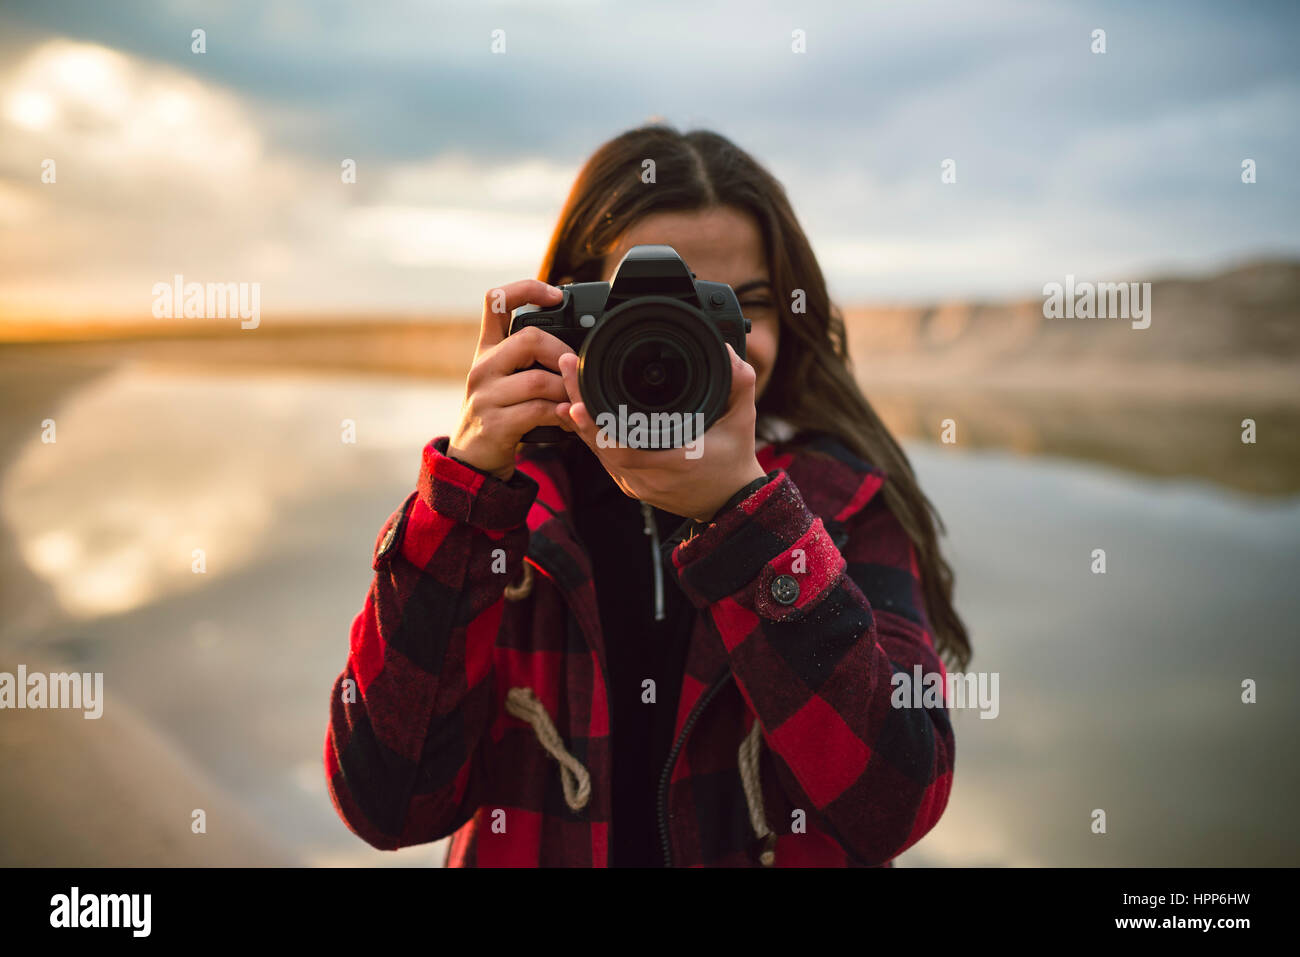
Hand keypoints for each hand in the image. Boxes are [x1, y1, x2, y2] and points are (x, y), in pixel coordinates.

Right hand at [447, 280, 576, 481]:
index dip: (527, 289)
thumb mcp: (508, 380)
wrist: (473, 459)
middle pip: (529, 338)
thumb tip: (574, 349)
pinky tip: (568, 419)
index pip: (496, 301)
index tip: (555, 295)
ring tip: (575, 401)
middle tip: (575, 371)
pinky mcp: (494, 423)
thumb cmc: (501, 414)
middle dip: (563, 353)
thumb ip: (531, 360)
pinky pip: (538, 410)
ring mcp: (485, 395)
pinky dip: (561, 414)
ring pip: (538, 379)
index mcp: (487, 349)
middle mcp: (483, 366)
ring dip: (567, 391)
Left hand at [555, 342, 766, 521]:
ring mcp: (637, 485)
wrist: (732, 501)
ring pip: (598, 451)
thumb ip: (739, 381)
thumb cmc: (735, 458)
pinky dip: (589, 434)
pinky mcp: (632, 486)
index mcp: (674, 461)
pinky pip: (604, 459)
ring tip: (567, 382)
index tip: (578, 399)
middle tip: (567, 368)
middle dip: (579, 405)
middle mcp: (650, 478)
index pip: (622, 447)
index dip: (596, 426)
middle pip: (601, 444)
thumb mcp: (743, 417)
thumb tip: (723, 349)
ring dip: (580, 418)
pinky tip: (576, 411)